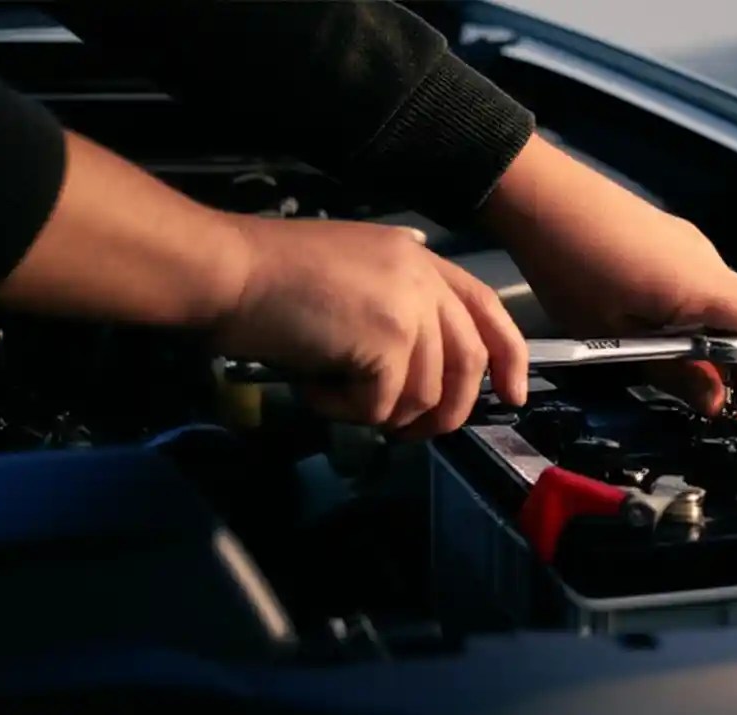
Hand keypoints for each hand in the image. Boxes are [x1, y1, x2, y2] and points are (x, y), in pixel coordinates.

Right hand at [214, 215, 528, 434]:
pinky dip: (345, 412)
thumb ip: (395, 304)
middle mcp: (423, 277)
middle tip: (408, 432)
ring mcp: (408, 306)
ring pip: (427, 393)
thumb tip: (419, 367)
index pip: (487, 309)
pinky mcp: (386, 339)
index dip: (509, 356)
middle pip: (469, 361)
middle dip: (447, 411)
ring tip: (333, 394)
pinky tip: (312, 387)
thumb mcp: (350, 275)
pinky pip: (384, 405)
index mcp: (420, 259)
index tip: (512, 396)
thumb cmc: (268, 276)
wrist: (224, 270)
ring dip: (380, 412)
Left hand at [482, 135, 736, 424]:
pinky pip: (701, 283)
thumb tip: (714, 400)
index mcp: (703, 287)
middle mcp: (706, 260)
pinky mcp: (666, 238)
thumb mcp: (617, 337)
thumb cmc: (571, 266)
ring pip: (725, 300)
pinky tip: (680, 339)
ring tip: (710, 380)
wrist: (540, 195)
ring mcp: (686, 244)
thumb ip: (673, 372)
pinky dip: (705, 317)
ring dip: (727, 341)